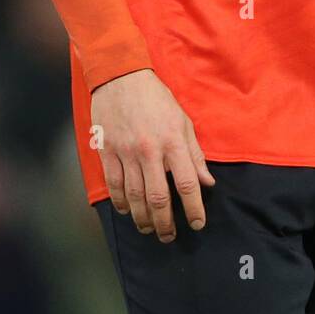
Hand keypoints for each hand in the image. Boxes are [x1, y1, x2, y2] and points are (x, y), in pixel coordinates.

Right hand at [91, 69, 215, 241]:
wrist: (120, 77)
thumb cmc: (156, 99)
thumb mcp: (183, 121)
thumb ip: (195, 154)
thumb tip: (207, 183)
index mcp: (172, 141)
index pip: (187, 183)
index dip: (194, 208)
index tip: (198, 223)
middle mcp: (149, 150)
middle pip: (158, 197)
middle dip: (165, 223)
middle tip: (169, 237)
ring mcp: (126, 152)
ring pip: (134, 196)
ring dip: (143, 218)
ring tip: (150, 229)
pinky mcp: (107, 151)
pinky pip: (114, 185)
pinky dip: (121, 203)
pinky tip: (127, 211)